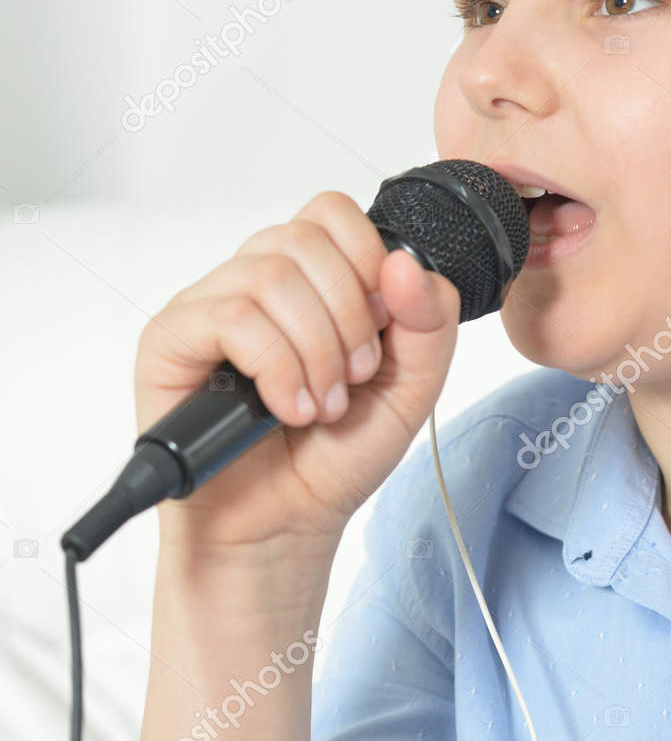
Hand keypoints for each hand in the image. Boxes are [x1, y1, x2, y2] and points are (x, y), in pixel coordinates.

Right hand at [135, 191, 460, 556]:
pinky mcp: (170, 340)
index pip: (332, 214)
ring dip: (314, 350)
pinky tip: (287, 410)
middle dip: (347, 316)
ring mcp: (208, 307)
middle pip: (303, 239)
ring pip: (268, 275)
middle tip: (354, 378)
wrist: (285, 526)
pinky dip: (276, 367)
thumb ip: (429, 322)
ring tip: (321, 407)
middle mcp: (254, 284)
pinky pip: (229, 317)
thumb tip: (403, 261)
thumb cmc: (333, 459)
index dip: (367, 261)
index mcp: (309, 282)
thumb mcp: (410, 389)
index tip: (381, 328)